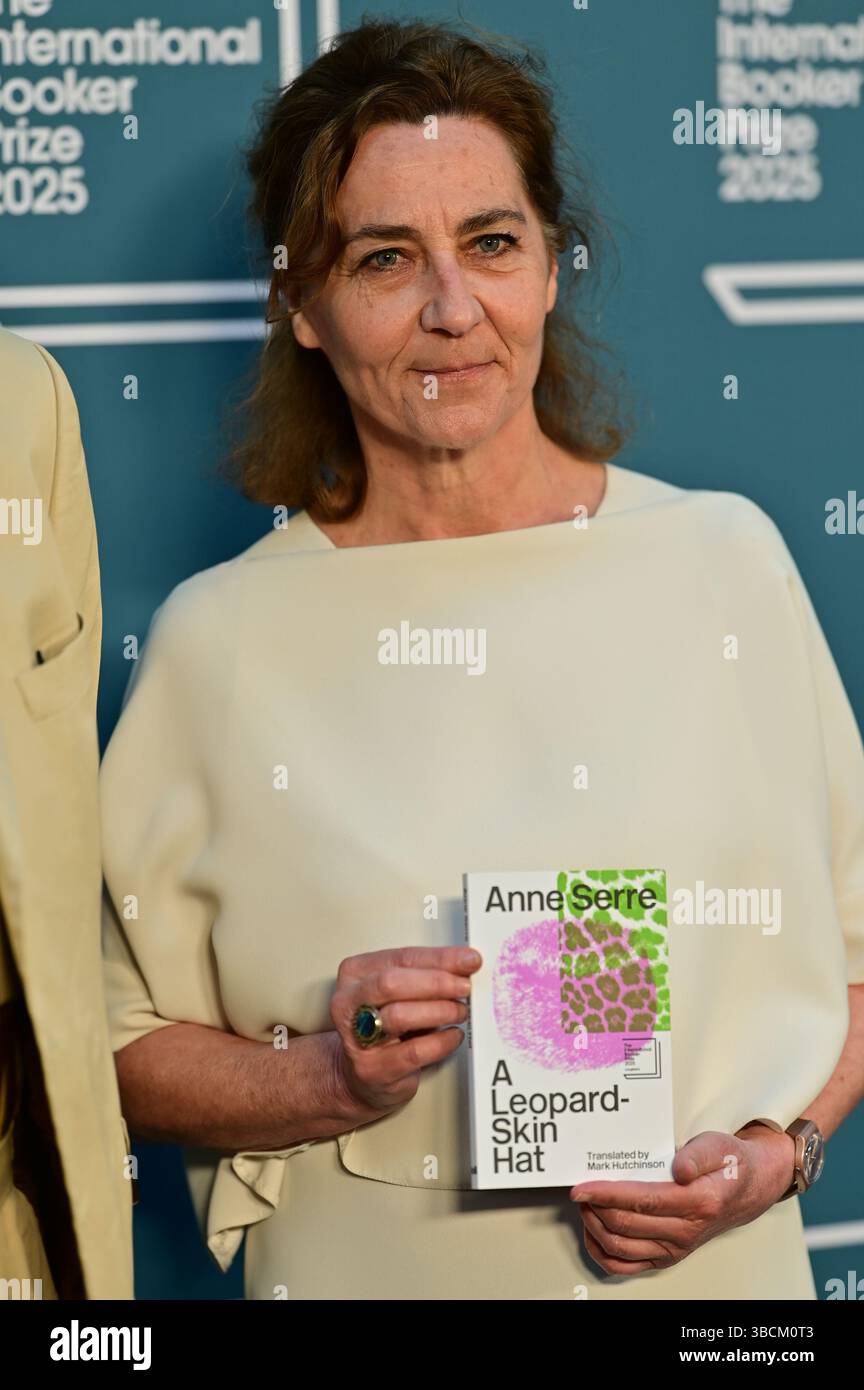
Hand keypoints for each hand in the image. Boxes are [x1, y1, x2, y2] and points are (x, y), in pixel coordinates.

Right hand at [329, 945, 481, 1114]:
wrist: (360, 1074)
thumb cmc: (383, 1026)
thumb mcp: (399, 992)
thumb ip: (426, 975)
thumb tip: (465, 964)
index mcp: (356, 973)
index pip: (401, 958)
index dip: (440, 958)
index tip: (468, 960)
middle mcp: (348, 1002)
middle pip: (392, 983)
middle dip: (436, 983)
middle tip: (465, 986)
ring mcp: (356, 1037)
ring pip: (400, 1015)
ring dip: (440, 1011)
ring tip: (460, 1011)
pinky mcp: (373, 1069)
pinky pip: (414, 1051)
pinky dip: (441, 1041)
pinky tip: (453, 1035)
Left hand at [570, 1125, 796, 1275]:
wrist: (745, 1189)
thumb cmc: (728, 1165)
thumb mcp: (717, 1145)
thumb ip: (696, 1154)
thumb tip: (678, 1168)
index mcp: (698, 1202)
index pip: (642, 1201)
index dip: (607, 1194)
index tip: (582, 1186)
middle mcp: (685, 1231)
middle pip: (625, 1225)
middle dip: (595, 1207)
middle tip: (580, 1188)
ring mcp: (675, 1248)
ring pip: (621, 1247)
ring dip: (595, 1227)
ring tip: (586, 1205)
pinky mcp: (666, 1256)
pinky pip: (627, 1265)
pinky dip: (603, 1252)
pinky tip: (594, 1232)